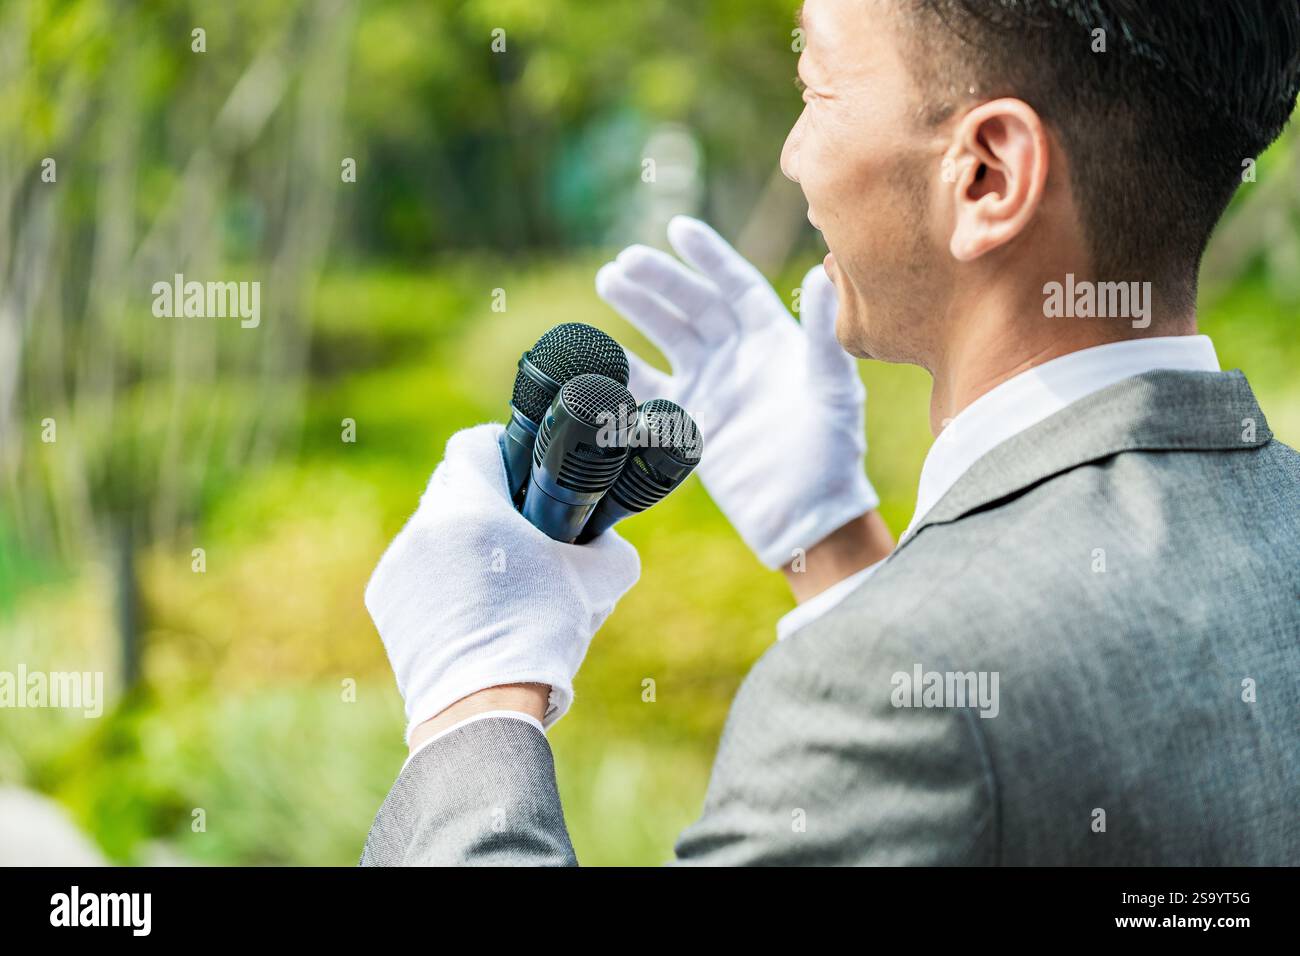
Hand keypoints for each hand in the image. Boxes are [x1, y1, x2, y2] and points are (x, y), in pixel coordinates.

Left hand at [364, 424, 639, 742]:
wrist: (480, 706)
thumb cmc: (539, 635)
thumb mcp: (596, 583)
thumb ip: (609, 545)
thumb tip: (607, 534)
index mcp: (471, 504)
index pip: (475, 443)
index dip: (503, 450)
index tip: (524, 474)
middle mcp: (425, 523)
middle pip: (453, 485)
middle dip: (485, 499)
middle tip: (519, 529)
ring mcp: (398, 561)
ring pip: (433, 528)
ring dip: (461, 540)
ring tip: (495, 580)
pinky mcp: (384, 597)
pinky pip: (414, 567)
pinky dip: (437, 577)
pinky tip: (468, 608)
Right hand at [596, 215, 879, 569]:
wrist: (805, 517)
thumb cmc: (831, 453)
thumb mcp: (833, 390)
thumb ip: (822, 333)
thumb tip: (823, 270)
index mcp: (775, 340)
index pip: (736, 285)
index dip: (709, 256)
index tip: (678, 229)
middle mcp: (741, 356)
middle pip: (693, 305)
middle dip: (660, 280)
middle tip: (625, 262)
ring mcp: (713, 387)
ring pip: (668, 337)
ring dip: (639, 309)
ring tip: (609, 281)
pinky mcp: (690, 422)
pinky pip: (650, 389)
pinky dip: (625, 373)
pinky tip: (600, 354)